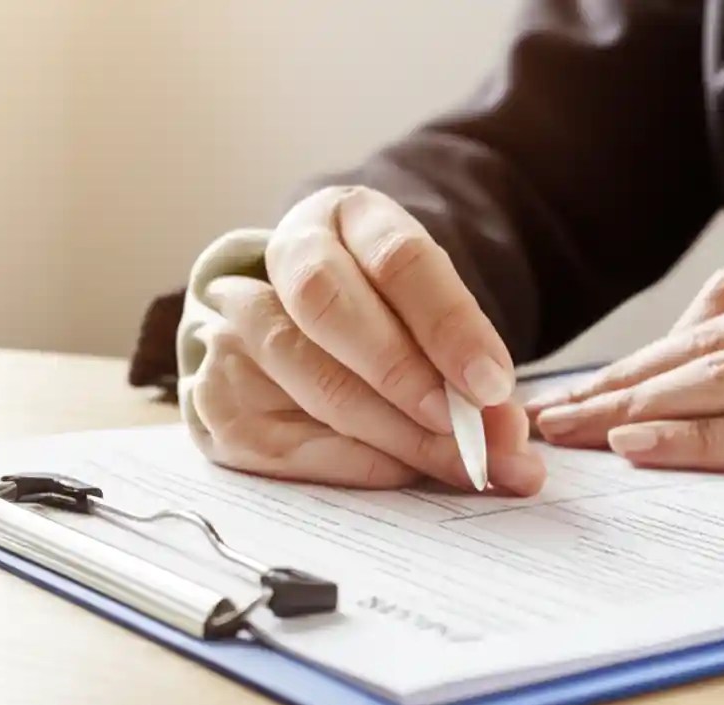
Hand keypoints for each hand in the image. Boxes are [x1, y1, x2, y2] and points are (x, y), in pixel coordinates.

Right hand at [190, 186, 545, 493]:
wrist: (313, 322)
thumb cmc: (388, 315)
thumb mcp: (432, 311)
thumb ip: (463, 363)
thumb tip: (506, 436)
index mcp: (346, 216)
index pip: (397, 258)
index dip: (447, 325)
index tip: (491, 384)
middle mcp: (285, 255)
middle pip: (328, 306)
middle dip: (401, 375)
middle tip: (463, 429)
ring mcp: (237, 318)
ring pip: (300, 368)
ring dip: (385, 429)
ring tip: (452, 463)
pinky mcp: (217, 387)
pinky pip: (276, 434)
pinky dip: (346, 460)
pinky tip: (397, 470)